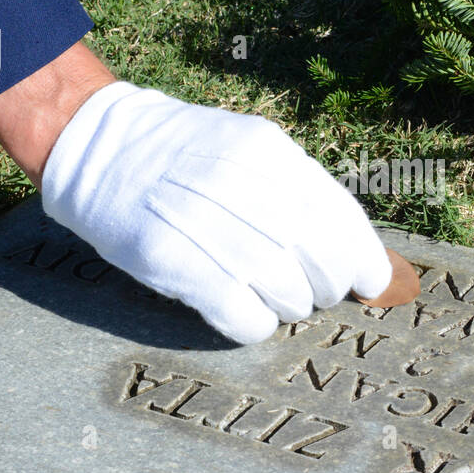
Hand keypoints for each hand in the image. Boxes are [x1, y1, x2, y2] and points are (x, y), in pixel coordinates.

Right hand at [37, 81, 391, 342]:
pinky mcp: (174, 263)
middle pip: (322, 260)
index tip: (374, 283)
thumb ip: (298, 187)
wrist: (99, 147)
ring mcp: (206, 225)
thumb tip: (356, 249)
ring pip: (289, 294)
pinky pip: (245, 317)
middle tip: (316, 292)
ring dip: (291, 306)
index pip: (340, 215)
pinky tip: (248, 314)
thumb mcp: (247, 147)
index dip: (366, 258)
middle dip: (330, 287)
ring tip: (273, 296)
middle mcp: (242, 185)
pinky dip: (258, 325)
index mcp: (268, 152)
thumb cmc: (184, 155)